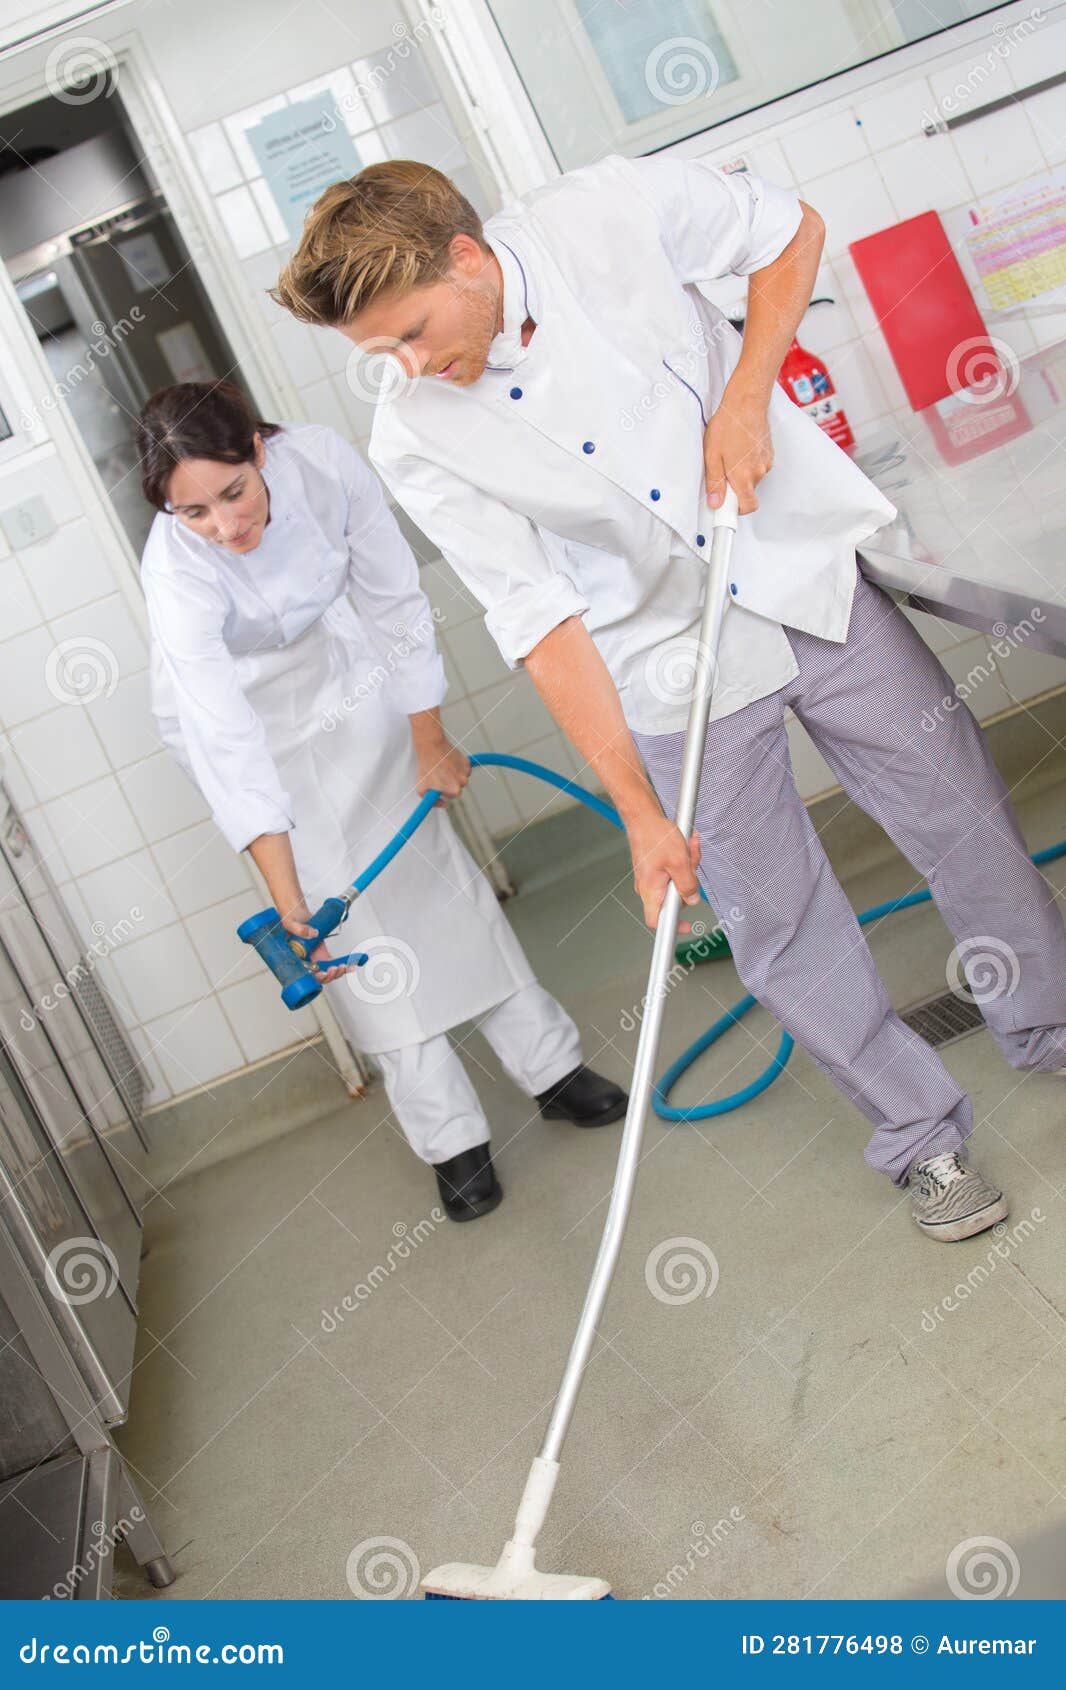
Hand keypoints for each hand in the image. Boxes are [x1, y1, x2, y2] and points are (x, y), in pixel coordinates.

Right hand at [279, 907, 349, 982]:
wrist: (297, 913)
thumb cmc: (290, 919)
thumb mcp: (290, 923)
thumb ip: (299, 929)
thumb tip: (313, 933)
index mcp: (296, 958)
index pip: (305, 974)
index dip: (314, 977)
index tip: (322, 973)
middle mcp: (306, 960)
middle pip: (318, 975)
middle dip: (328, 976)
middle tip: (334, 969)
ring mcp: (315, 957)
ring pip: (326, 971)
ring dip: (336, 972)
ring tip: (343, 967)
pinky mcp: (322, 952)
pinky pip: (332, 962)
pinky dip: (342, 965)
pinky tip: (349, 965)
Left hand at [414, 735, 470, 805]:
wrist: (431, 746)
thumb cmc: (426, 767)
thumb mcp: (422, 790)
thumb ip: (433, 802)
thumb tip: (443, 804)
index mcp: (454, 790)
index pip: (451, 796)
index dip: (443, 791)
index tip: (438, 785)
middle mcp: (463, 782)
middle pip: (457, 787)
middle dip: (449, 783)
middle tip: (438, 775)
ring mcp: (466, 772)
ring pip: (460, 778)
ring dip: (453, 774)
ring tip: (441, 767)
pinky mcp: (467, 762)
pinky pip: (463, 768)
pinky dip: (457, 766)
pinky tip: (447, 762)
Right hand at [627, 811, 701, 930]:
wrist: (643, 817)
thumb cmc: (655, 836)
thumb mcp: (679, 862)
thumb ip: (687, 885)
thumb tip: (692, 900)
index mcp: (651, 891)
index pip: (656, 921)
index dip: (672, 926)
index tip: (686, 927)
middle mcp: (649, 887)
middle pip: (674, 898)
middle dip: (688, 881)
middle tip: (691, 864)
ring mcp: (652, 878)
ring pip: (676, 882)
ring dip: (687, 865)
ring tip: (688, 847)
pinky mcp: (656, 869)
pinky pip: (673, 871)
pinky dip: (682, 860)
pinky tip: (685, 846)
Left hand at [703, 384, 773, 513]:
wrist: (746, 403)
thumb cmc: (728, 425)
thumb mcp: (712, 455)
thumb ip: (714, 482)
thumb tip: (715, 502)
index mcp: (743, 476)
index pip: (746, 508)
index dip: (735, 512)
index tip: (726, 514)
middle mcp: (758, 472)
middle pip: (747, 494)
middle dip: (734, 488)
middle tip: (721, 472)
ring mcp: (766, 463)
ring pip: (752, 479)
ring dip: (741, 474)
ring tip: (730, 454)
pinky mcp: (769, 454)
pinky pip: (757, 467)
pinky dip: (748, 463)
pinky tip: (740, 448)